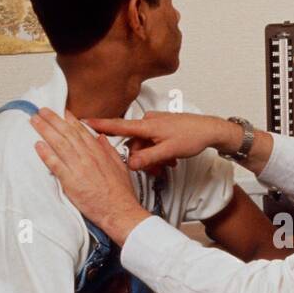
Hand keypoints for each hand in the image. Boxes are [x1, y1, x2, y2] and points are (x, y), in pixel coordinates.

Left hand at [31, 108, 150, 245]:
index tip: (60, 110)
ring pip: (59, 144)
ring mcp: (79, 168)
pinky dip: (46, 154)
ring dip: (45, 130)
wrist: (120, 211)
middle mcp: (88, 157)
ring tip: (35, 121)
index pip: (81, 131)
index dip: (69, 119)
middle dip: (53, 119)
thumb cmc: (120, 193)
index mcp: (99, 152)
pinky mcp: (71, 182)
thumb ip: (109, 150)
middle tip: (41, 110)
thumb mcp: (120, 166)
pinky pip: (55, 165)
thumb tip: (100, 138)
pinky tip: (38, 145)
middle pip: (67, 133)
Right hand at [83, 112, 235, 171]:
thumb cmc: (192, 136)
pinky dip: (158, 153)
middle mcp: (148, 123)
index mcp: (146, 126)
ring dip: (152, 158)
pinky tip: (169, 161)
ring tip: (166, 166)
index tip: (82, 121)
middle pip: (134, 144)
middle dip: (142, 159)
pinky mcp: (163, 129)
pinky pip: (153, 143)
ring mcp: (156, 125)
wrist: (210, 129)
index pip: (117, 126)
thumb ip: (148, 159)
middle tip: (156, 170)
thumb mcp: (168, 152)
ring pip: (145, 146)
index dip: (99, 125)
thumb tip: (131, 164)